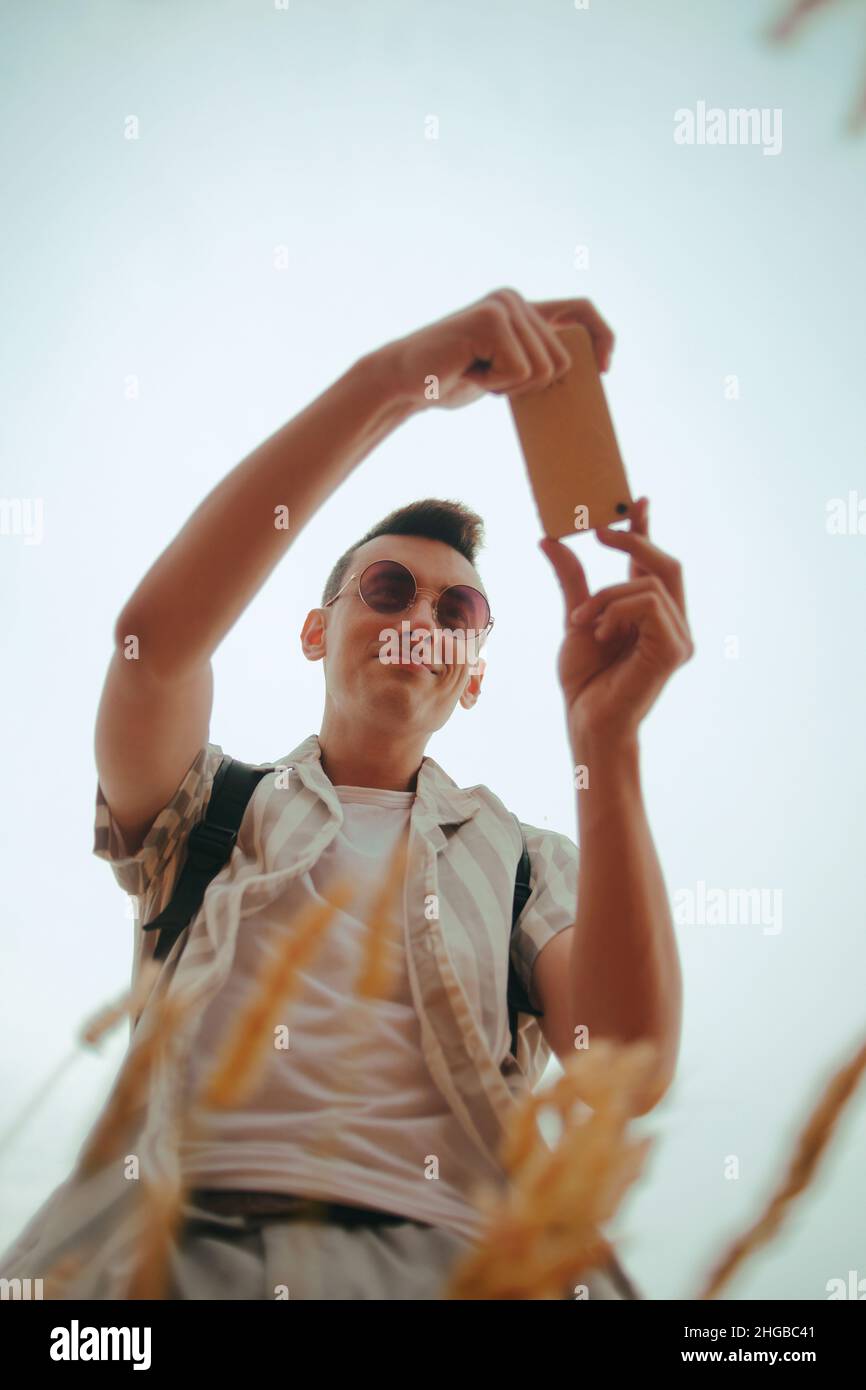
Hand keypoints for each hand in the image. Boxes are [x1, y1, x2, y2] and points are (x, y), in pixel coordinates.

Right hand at [378, 287, 614, 411]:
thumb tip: (589, 375)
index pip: (582, 310)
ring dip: (509, 386)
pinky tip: (469, 370)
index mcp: (523, 308)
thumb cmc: (452, 379)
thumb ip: (536, 360)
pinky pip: (519, 371)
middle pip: (563, 359)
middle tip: (490, 378)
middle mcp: (515, 299)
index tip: (605, 370)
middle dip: (530, 386)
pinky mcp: (490, 319)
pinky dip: (495, 384)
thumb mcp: (504, 370)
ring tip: (477, 372)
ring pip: (543, 369)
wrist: (404, 381)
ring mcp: (503, 306)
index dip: (603, 337)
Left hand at [539, 498, 693, 748]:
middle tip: (598, 532)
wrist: (586, 721)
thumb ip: (572, 579)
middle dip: (633, 541)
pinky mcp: (675, 649)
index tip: (637, 500)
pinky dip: (616, 610)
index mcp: (651, 615)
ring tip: (581, 618)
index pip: (654, 563)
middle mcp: (672, 623)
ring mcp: (678, 637)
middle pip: (666, 563)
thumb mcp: (575, 618)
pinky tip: (599, 632)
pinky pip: (648, 604)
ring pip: (650, 583)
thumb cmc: (584, 680)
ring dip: (607, 594)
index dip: (647, 529)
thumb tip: (550, 539)